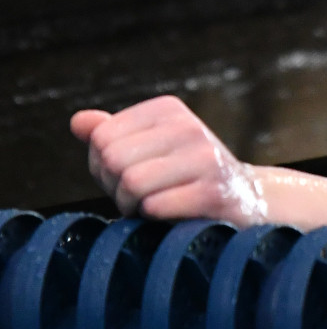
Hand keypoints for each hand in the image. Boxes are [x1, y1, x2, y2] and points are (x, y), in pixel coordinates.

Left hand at [70, 95, 267, 226]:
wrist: (246, 203)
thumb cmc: (184, 179)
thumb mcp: (148, 151)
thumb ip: (110, 136)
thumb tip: (79, 122)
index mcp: (169, 110)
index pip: (101, 137)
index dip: (103, 167)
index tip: (131, 177)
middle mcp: (189, 127)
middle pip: (112, 159)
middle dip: (116, 188)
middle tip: (140, 198)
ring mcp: (206, 158)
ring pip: (131, 182)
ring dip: (133, 206)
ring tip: (154, 207)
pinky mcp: (215, 192)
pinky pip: (155, 206)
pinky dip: (154, 218)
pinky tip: (173, 217)